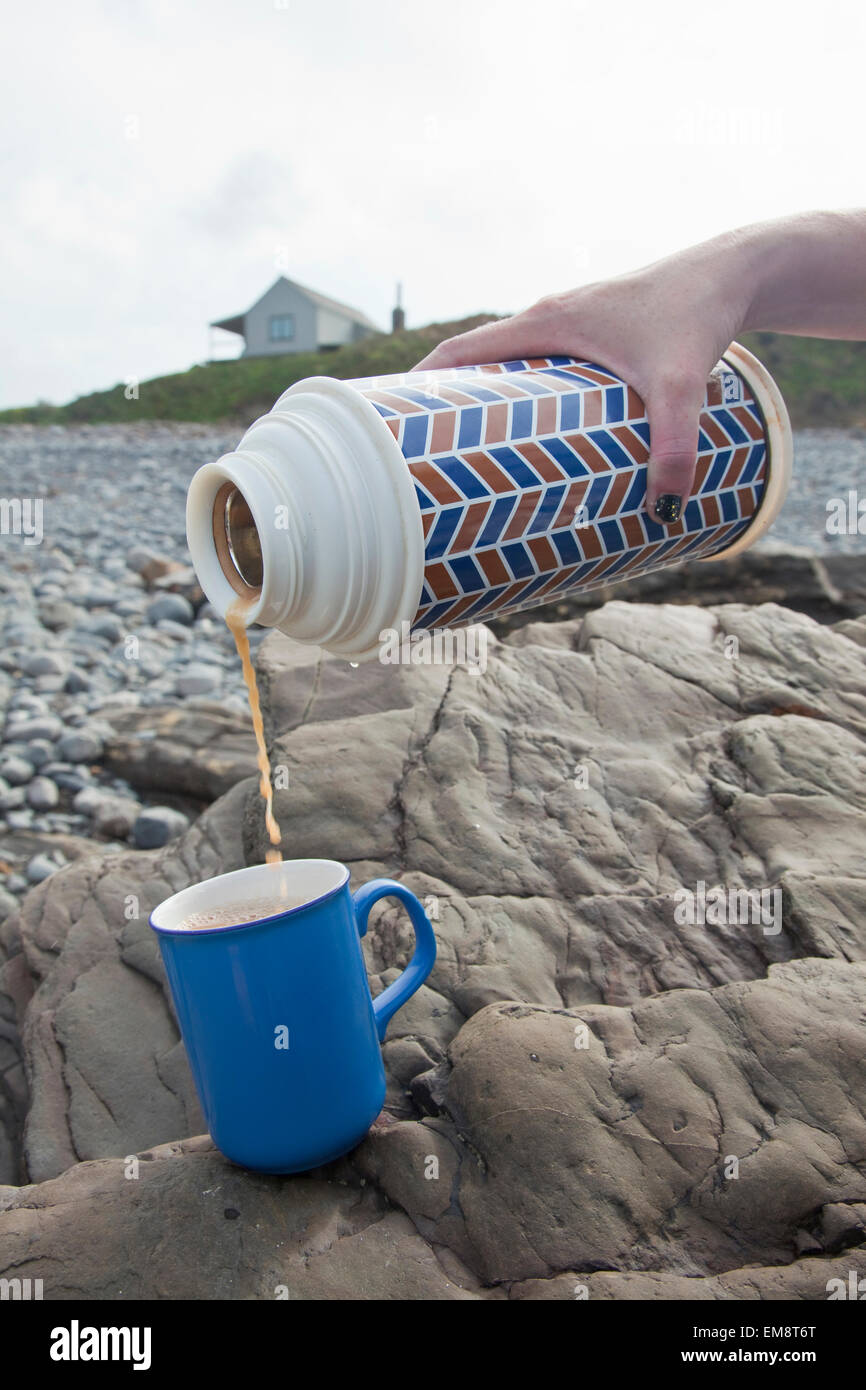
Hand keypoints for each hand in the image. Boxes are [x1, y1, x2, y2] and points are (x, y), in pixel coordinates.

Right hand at [413, 253, 749, 522]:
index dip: (422, 385)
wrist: (733, 274)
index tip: (391, 422)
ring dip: (486, 402)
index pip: (461, 352)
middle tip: (427, 455)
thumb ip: (673, 445)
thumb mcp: (680, 384)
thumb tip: (666, 507)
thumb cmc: (695, 315)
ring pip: (509, 366)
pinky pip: (541, 367)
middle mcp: (549, 319)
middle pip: (475, 362)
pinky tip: (538, 434)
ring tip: (473, 455)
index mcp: (545, 322)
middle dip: (447, 404)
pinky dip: (525, 397)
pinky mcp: (596, 335)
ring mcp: (571, 325)